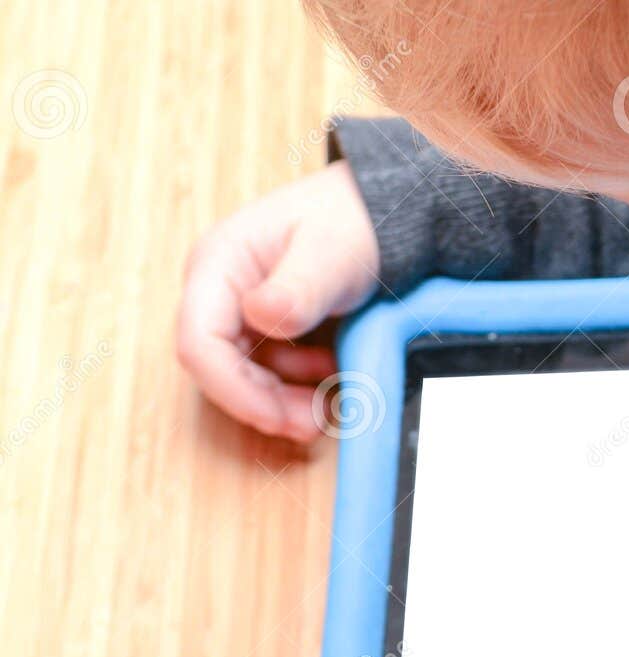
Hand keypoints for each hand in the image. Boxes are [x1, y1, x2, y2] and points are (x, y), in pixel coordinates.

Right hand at [175, 161, 380, 442]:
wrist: (380, 213)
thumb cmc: (353, 221)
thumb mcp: (332, 252)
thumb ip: (299, 287)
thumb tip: (261, 316)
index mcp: (219, 265)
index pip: (199, 343)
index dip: (233, 391)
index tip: (276, 418)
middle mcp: (220, 289)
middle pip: (219, 367)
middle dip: (263, 404)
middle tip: (312, 423)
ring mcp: (241, 307)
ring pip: (245, 375)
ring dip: (283, 398)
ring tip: (329, 398)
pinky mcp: (266, 324)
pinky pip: (269, 369)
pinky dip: (297, 383)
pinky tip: (331, 373)